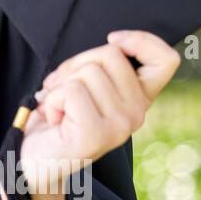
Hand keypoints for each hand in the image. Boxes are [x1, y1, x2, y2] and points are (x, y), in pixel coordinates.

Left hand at [0, 30, 180, 199]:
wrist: (34, 159)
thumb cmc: (57, 115)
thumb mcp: (84, 82)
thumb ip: (101, 65)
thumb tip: (113, 42)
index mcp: (138, 99)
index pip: (166, 61)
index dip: (143, 40)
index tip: (113, 40)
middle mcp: (137, 114)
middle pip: (111, 54)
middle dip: (76, 63)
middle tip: (62, 90)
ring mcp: (120, 127)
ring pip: (88, 71)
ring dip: (60, 84)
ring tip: (58, 107)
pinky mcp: (96, 135)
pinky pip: (71, 90)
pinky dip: (52, 99)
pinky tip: (54, 119)